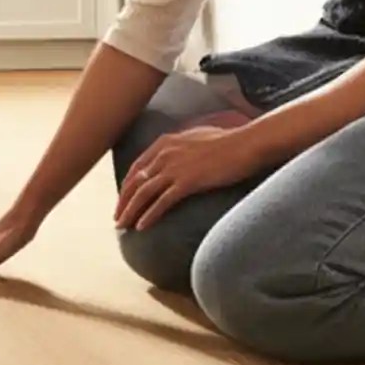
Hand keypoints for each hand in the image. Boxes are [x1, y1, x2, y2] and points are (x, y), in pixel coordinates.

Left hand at [115, 125, 261, 230]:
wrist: (247, 144)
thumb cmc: (228, 141)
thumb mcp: (196, 137)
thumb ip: (180, 146)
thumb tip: (175, 154)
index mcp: (164, 143)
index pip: (136, 168)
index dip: (126, 186)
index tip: (121, 200)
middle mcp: (164, 154)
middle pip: (135, 182)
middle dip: (123, 202)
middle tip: (117, 218)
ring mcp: (174, 168)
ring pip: (143, 194)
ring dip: (130, 212)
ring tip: (123, 226)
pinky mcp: (187, 181)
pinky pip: (162, 202)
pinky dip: (149, 215)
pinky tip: (142, 227)